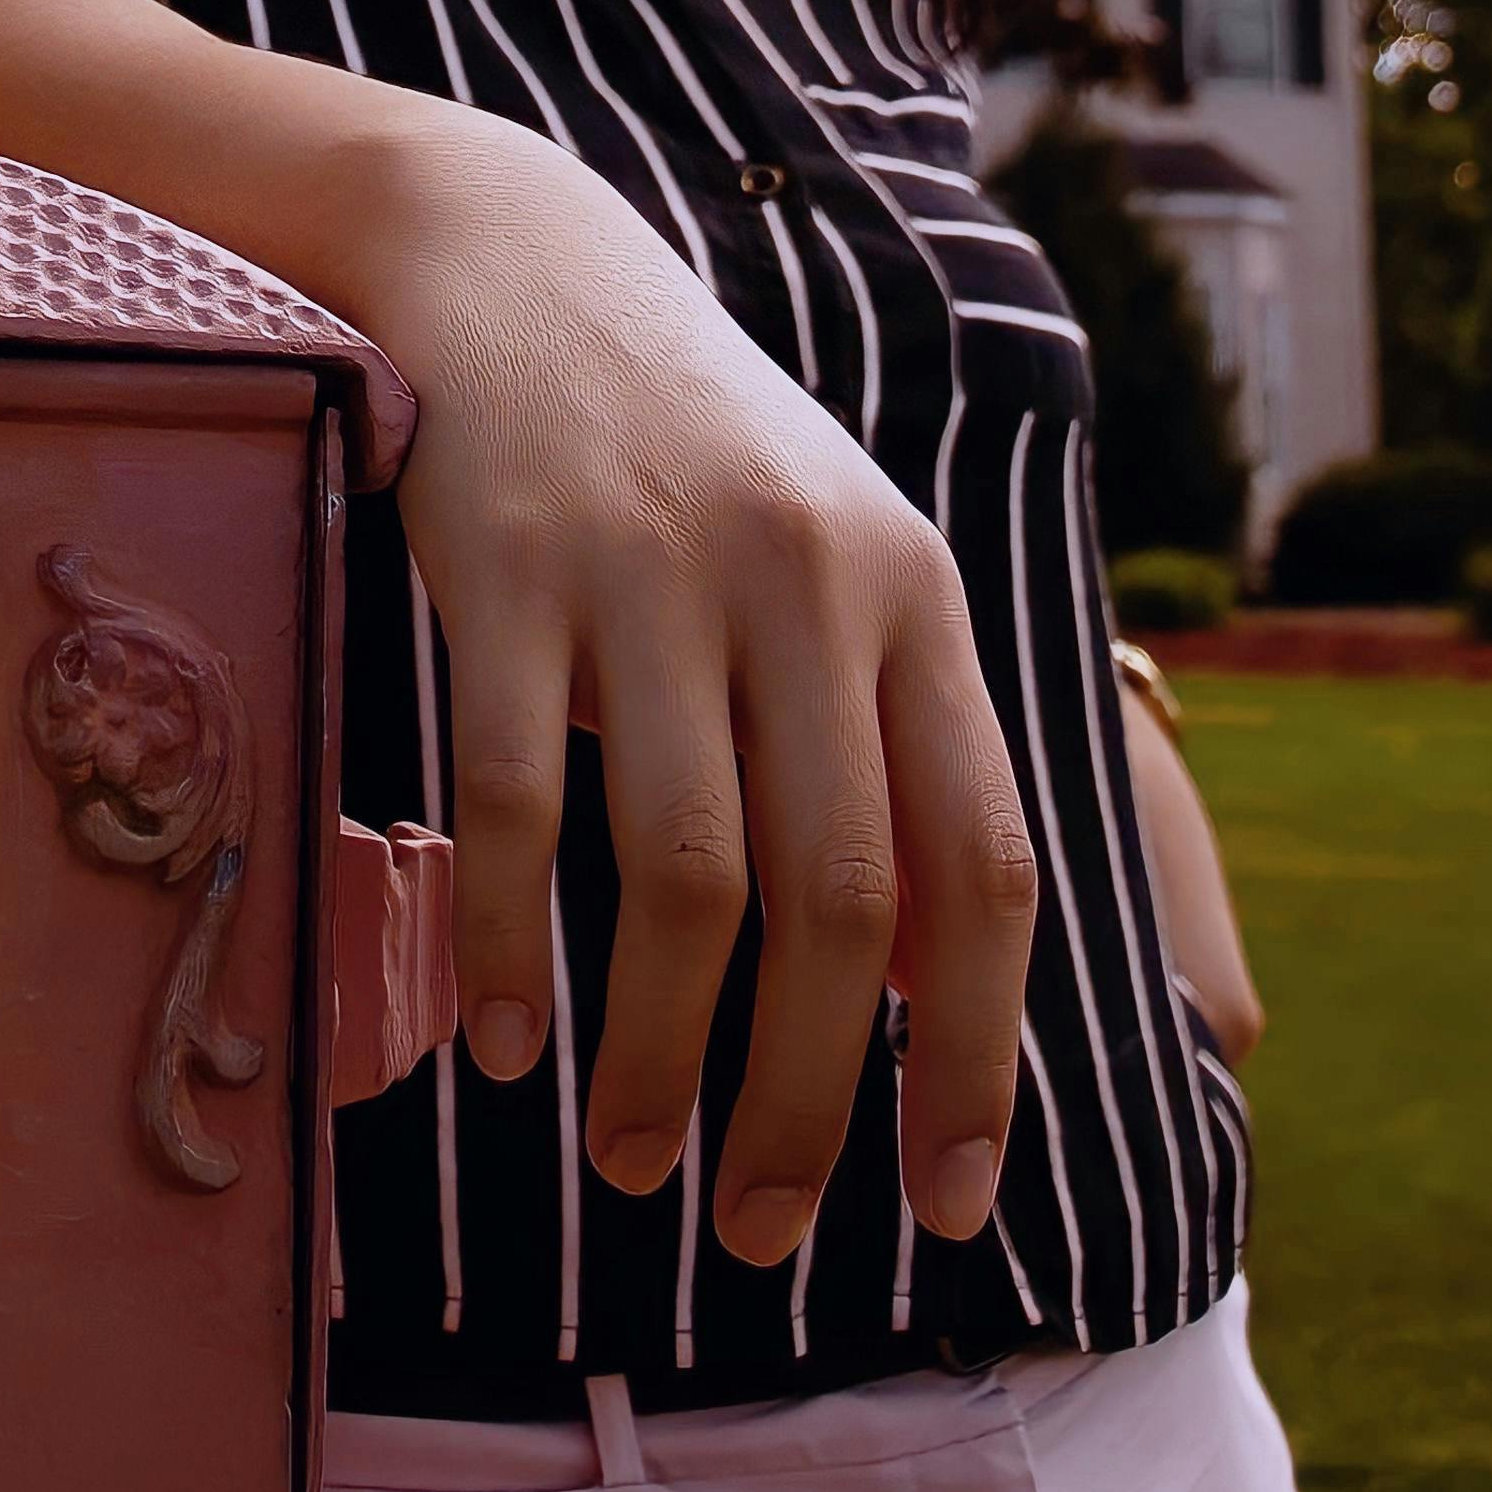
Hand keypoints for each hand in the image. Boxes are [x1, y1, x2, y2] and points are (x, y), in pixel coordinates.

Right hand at [366, 126, 1038, 1266]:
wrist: (515, 260)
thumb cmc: (684, 449)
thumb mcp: (828, 565)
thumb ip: (888, 745)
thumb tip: (919, 984)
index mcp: (912, 596)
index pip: (985, 867)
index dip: (977, 1054)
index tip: (951, 1200)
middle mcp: (810, 583)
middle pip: (843, 899)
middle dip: (811, 1099)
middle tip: (762, 1230)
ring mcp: (660, 571)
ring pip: (692, 876)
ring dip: (665, 1055)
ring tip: (631, 1160)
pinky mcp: (513, 564)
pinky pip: (523, 798)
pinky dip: (519, 945)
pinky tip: (506, 1040)